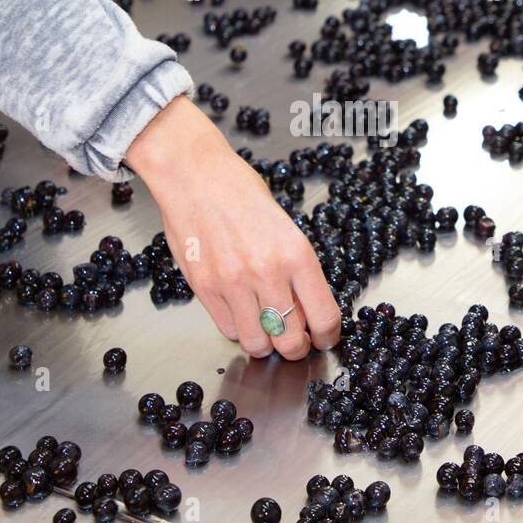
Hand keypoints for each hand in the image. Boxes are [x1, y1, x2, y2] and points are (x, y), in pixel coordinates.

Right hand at [126, 97, 341, 359]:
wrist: (195, 174)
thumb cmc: (241, 193)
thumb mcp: (287, 228)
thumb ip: (297, 270)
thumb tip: (307, 309)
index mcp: (297, 254)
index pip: (324, 317)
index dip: (327, 336)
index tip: (324, 337)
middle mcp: (267, 272)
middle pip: (291, 342)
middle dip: (296, 347)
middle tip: (294, 340)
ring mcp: (233, 283)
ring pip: (257, 344)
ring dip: (265, 343)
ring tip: (264, 329)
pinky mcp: (204, 288)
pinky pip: (228, 330)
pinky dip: (238, 328)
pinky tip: (240, 312)